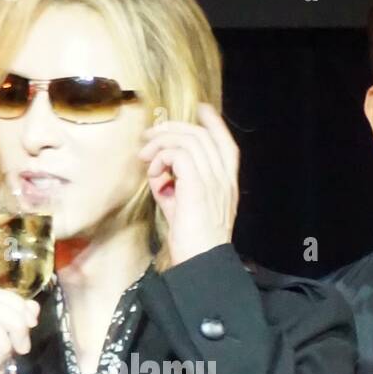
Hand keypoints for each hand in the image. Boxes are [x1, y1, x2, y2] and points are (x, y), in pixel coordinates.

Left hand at [138, 102, 238, 266]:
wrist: (202, 263)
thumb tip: (158, 171)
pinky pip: (178, 154)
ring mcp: (213, 180)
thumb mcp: (182, 209)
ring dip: (162, 143)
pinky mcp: (197, 185)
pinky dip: (161, 157)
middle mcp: (224, 178)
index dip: (213, 123)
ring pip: (189, 139)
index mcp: (227, 184)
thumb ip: (173, 188)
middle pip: (202, 134)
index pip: (226, 143)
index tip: (199, 109)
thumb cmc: (192, 243)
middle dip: (172, 129)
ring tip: (146, 157)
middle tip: (149, 136)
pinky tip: (153, 172)